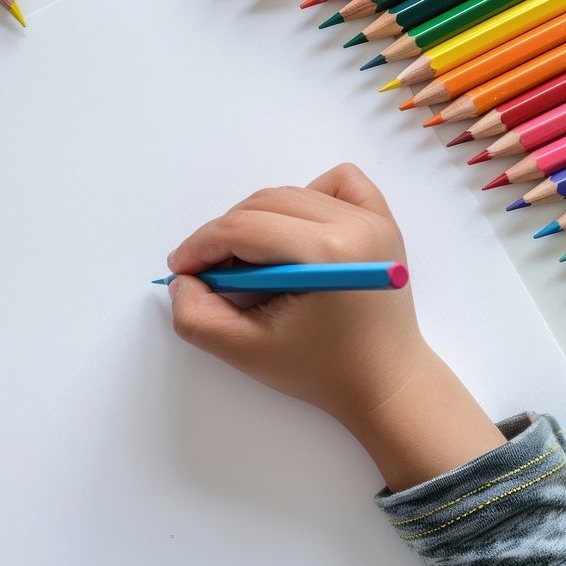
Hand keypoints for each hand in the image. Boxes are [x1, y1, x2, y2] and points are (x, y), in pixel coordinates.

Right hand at [167, 163, 423, 421]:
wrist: (384, 382)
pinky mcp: (381, 219)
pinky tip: (296, 235)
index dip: (201, 246)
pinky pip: (335, 183)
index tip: (181, 269)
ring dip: (258, 220)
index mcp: (328, 253)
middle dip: (224, 235)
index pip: (243, 229)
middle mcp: (355, 224)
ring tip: (250, 264)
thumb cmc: (322, 370)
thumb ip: (197, 317)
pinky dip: (306, 198)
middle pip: (262, 205)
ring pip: (289, 194)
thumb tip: (184, 278)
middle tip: (210, 273)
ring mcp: (373, 218)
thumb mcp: (246, 352)